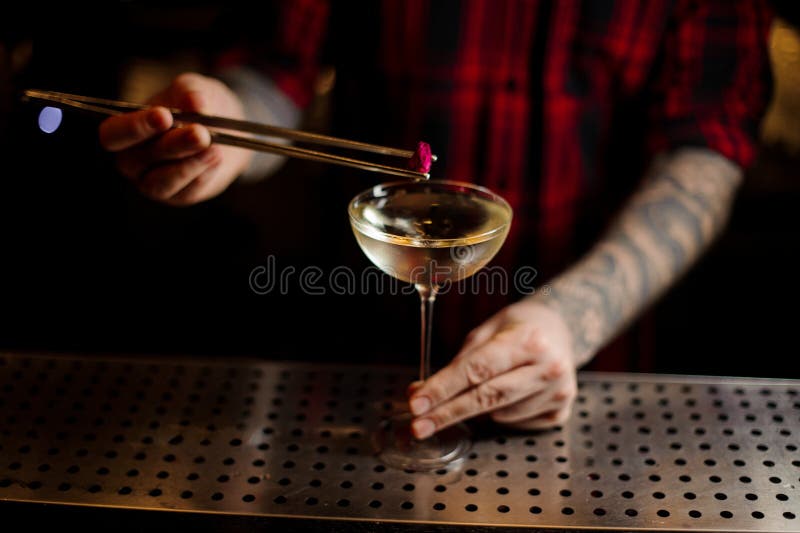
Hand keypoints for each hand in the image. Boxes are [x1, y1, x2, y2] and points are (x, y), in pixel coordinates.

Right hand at [99, 73, 251, 205]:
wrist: (226, 128)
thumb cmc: (197, 104)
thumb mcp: (194, 89)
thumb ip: (191, 92)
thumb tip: (195, 102)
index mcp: (124, 131)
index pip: (113, 135)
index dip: (135, 127)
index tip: (164, 115)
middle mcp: (133, 161)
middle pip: (137, 160)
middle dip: (171, 145)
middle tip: (199, 133)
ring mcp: (154, 182)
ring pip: (160, 183)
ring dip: (188, 165)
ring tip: (213, 147)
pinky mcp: (180, 196)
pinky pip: (187, 191)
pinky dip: (203, 174)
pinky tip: (217, 158)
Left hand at [407, 298, 577, 438]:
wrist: (562, 330)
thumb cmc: (518, 327)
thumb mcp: (487, 330)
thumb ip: (457, 362)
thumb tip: (421, 393)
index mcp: (528, 340)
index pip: (476, 370)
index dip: (443, 389)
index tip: (416, 404)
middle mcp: (548, 368)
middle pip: (486, 398)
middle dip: (447, 413)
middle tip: (419, 426)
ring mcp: (558, 393)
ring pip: (498, 415)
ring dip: (477, 409)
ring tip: (483, 386)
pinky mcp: (560, 412)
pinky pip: (514, 423)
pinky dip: (500, 414)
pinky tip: (508, 394)